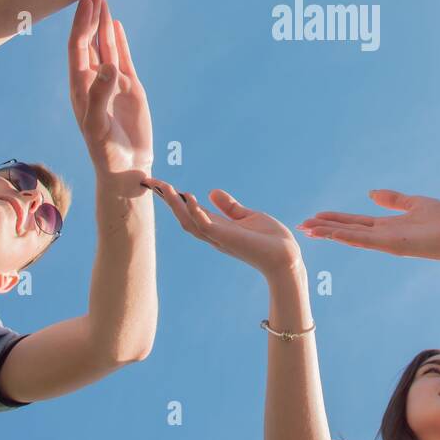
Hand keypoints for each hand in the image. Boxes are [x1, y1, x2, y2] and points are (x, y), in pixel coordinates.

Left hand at [68, 0, 151, 170]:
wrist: (126, 165)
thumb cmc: (106, 149)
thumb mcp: (98, 124)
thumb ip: (101, 95)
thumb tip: (108, 65)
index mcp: (80, 86)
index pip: (78, 49)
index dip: (81, 24)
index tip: (86, 3)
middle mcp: (93, 80)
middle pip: (89, 41)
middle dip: (89, 16)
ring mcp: (111, 82)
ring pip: (105, 46)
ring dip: (102, 24)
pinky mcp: (128, 87)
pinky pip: (123, 57)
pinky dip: (119, 40)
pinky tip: (116, 24)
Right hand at [143, 178, 300, 276]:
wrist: (287, 257)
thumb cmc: (271, 239)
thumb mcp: (248, 216)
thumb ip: (230, 207)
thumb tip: (212, 191)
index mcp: (218, 228)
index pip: (191, 212)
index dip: (176, 199)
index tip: (162, 185)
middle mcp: (214, 235)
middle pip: (183, 217)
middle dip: (168, 201)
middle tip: (153, 182)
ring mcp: (219, 238)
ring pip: (189, 222)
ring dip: (175, 205)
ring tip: (163, 187)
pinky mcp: (227, 239)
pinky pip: (206, 225)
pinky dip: (196, 212)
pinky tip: (189, 198)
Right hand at [298, 191, 439, 261]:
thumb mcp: (415, 203)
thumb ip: (393, 200)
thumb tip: (371, 193)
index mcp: (387, 226)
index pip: (354, 222)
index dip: (334, 220)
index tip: (315, 217)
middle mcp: (382, 235)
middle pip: (347, 230)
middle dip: (324, 228)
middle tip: (301, 226)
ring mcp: (385, 242)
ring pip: (350, 236)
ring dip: (329, 233)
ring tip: (308, 230)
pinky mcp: (392, 245)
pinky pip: (364, 240)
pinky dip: (346, 236)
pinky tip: (331, 233)